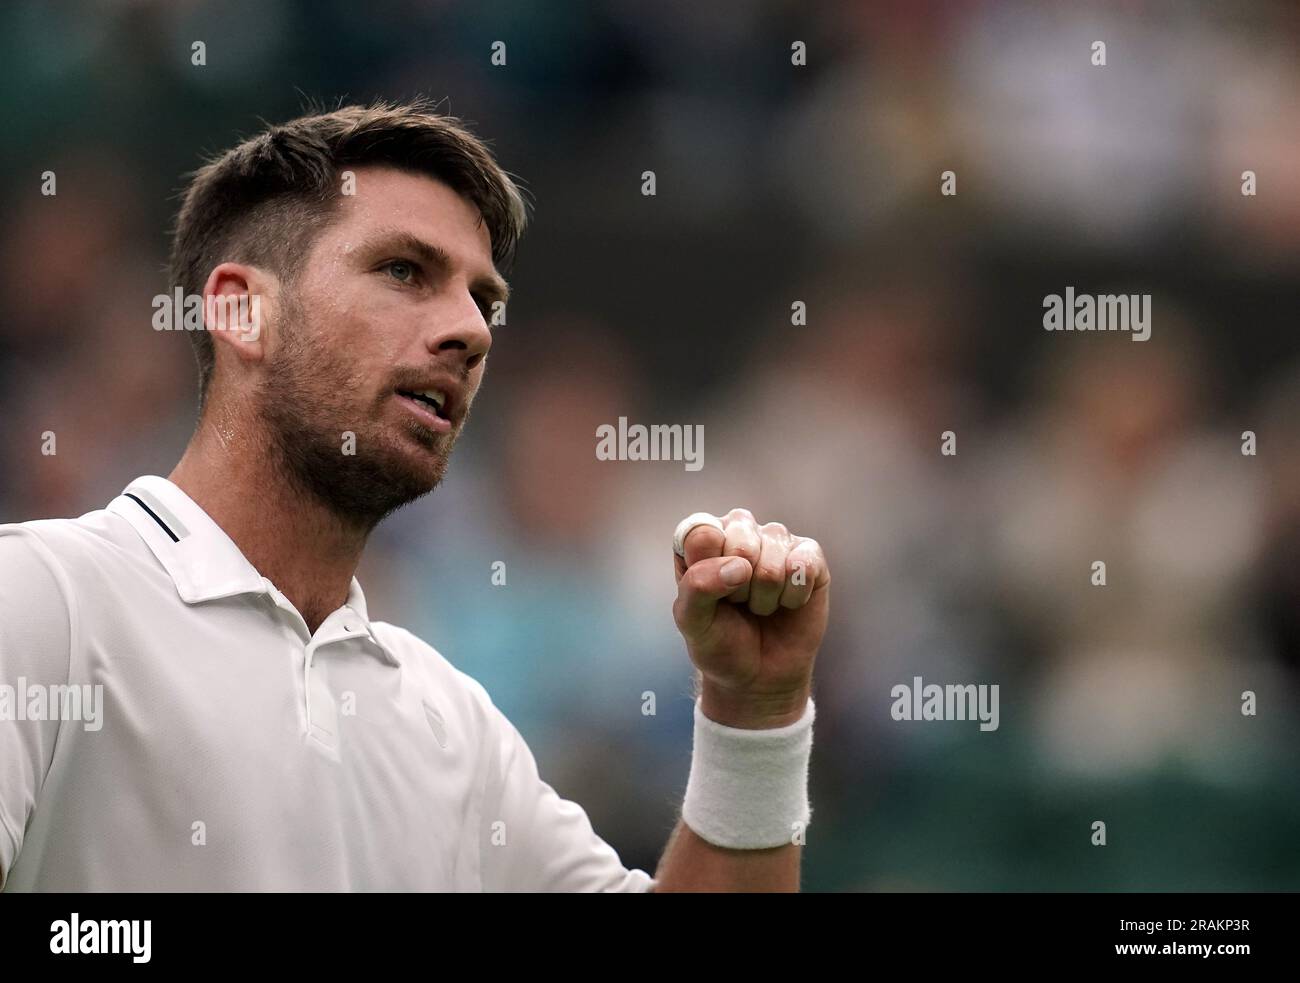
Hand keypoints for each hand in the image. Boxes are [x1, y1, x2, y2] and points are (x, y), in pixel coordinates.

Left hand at [672, 508, 829, 728]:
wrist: (759, 676)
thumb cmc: (720, 642)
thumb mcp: (692, 621)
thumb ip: (698, 587)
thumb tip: (740, 565)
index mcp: (702, 539)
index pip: (702, 532)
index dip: (708, 569)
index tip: (710, 596)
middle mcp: (739, 530)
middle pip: (741, 542)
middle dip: (739, 587)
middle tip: (738, 604)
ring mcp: (776, 540)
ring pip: (773, 555)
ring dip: (766, 596)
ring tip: (760, 607)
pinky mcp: (809, 555)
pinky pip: (804, 564)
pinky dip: (794, 596)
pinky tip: (787, 603)